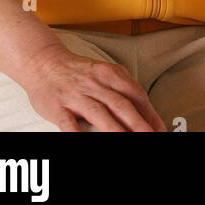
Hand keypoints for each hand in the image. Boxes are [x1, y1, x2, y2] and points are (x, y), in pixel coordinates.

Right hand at [21, 42, 166, 132]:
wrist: (44, 62)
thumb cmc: (79, 73)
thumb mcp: (105, 74)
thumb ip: (123, 90)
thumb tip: (146, 112)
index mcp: (110, 74)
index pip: (136, 95)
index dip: (150, 114)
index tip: (160, 130)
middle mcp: (96, 84)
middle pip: (122, 105)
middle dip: (138, 123)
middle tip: (151, 136)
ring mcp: (77, 96)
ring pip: (100, 114)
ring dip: (116, 130)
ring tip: (128, 141)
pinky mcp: (58, 107)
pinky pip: (69, 124)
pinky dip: (78, 134)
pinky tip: (85, 142)